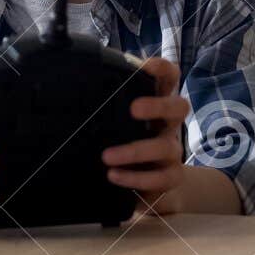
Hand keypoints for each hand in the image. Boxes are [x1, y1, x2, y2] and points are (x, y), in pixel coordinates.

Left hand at [102, 56, 190, 215]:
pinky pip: (160, 178)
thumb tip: (74, 88)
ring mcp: (172, 152)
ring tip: (107, 156)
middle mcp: (169, 125)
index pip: (170, 79)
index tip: (146, 67)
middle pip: (179, 107)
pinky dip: (136, 178)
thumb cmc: (133, 145)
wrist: (157, 187)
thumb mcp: (123, 124)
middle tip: (134, 109)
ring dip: (135, 150)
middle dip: (159, 105)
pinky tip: (114, 175)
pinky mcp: (170, 177)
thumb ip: (110, 107)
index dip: (163, 70)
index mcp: (159, 105)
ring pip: (165, 147)